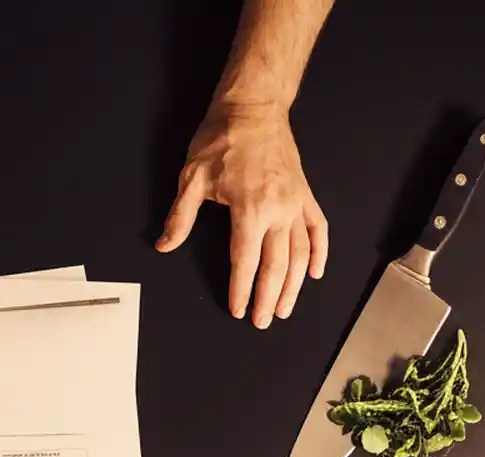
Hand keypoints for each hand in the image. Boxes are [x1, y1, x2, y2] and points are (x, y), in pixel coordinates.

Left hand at [156, 105, 327, 328]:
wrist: (254, 108)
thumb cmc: (222, 139)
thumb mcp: (192, 177)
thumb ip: (181, 217)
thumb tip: (165, 247)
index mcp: (250, 209)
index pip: (246, 261)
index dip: (241, 289)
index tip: (238, 309)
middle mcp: (279, 211)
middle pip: (277, 265)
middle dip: (270, 297)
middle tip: (264, 321)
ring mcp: (296, 203)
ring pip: (301, 254)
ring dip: (295, 285)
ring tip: (287, 308)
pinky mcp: (305, 195)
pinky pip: (318, 230)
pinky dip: (319, 254)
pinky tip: (314, 274)